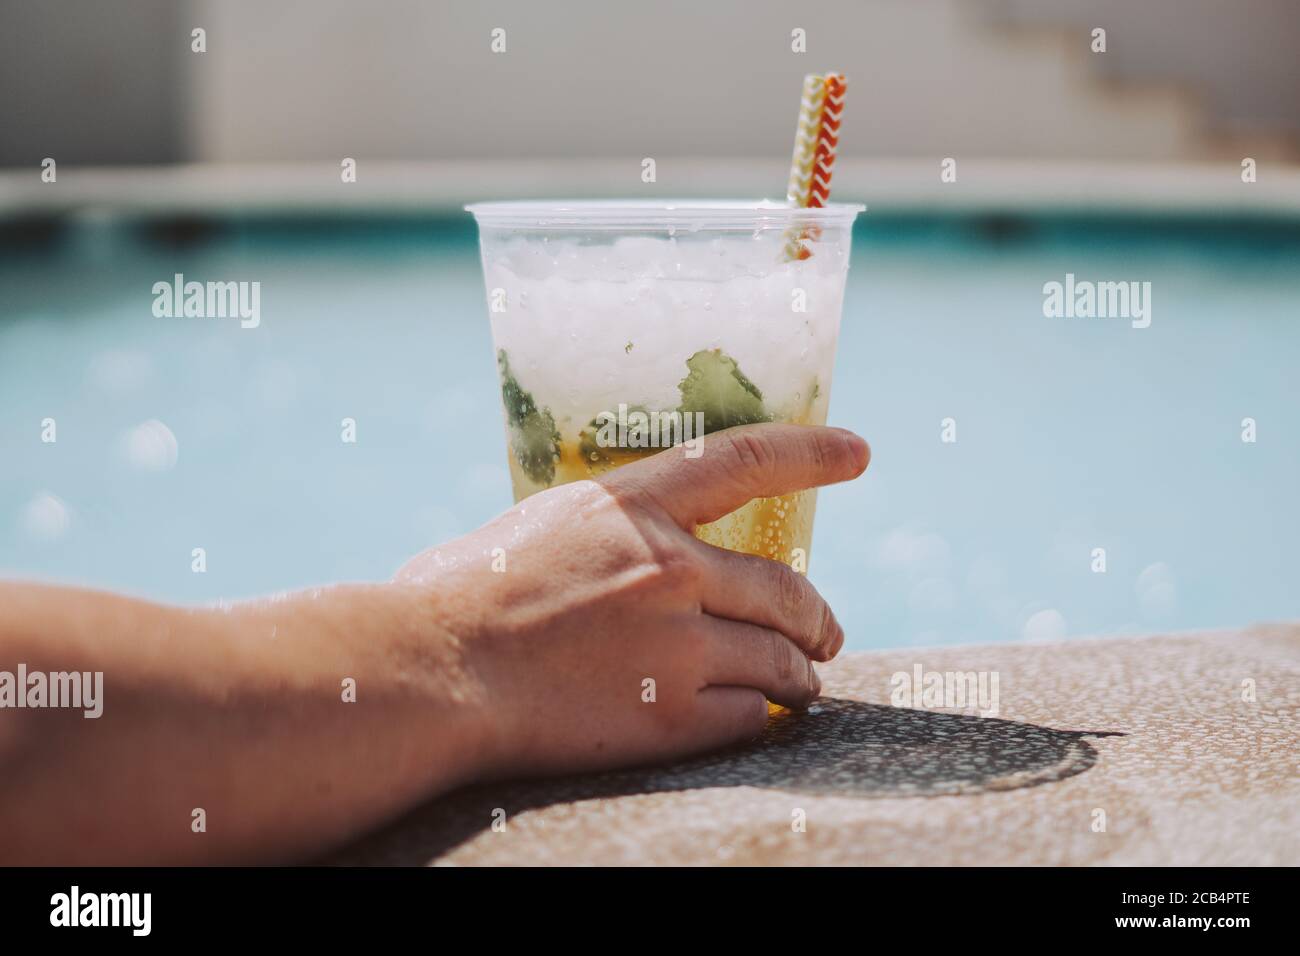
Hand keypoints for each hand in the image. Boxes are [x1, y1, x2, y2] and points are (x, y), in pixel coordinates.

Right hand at [396, 423, 869, 778]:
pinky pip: (753, 716)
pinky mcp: (674, 715)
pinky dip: (762, 717)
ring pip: (783, 660)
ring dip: (802, 675)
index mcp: (630, 509)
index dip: (810, 453)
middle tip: (827, 633)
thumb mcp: (524, 533)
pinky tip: (755, 720)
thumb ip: (584, 537)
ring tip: (804, 686)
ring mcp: (678, 643)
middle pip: (787, 589)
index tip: (859, 452)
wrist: (431, 676)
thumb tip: (590, 549)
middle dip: (818, 616)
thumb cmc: (451, 601)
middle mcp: (670, 569)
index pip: (743, 460)